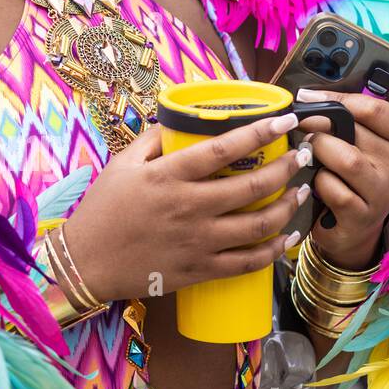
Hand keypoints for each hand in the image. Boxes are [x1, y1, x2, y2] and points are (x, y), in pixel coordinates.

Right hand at [61, 110, 311, 302]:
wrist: (87, 263)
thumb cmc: (102, 211)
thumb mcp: (122, 165)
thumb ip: (154, 140)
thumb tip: (183, 120)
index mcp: (168, 176)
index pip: (225, 148)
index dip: (261, 131)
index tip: (286, 118)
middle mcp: (188, 207)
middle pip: (252, 185)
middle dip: (287, 167)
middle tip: (302, 155)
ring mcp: (197, 241)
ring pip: (258, 224)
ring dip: (288, 205)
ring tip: (301, 190)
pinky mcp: (199, 269)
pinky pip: (247, 262)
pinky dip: (273, 250)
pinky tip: (287, 237)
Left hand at [294, 86, 388, 268]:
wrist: (353, 229)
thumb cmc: (352, 179)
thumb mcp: (359, 147)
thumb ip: (344, 121)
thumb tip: (308, 97)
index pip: (375, 109)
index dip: (337, 99)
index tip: (309, 98)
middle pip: (355, 131)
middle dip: (320, 127)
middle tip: (302, 130)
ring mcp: (383, 192)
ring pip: (346, 159)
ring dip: (319, 152)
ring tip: (309, 155)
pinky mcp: (362, 215)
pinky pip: (332, 188)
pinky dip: (317, 182)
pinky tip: (315, 186)